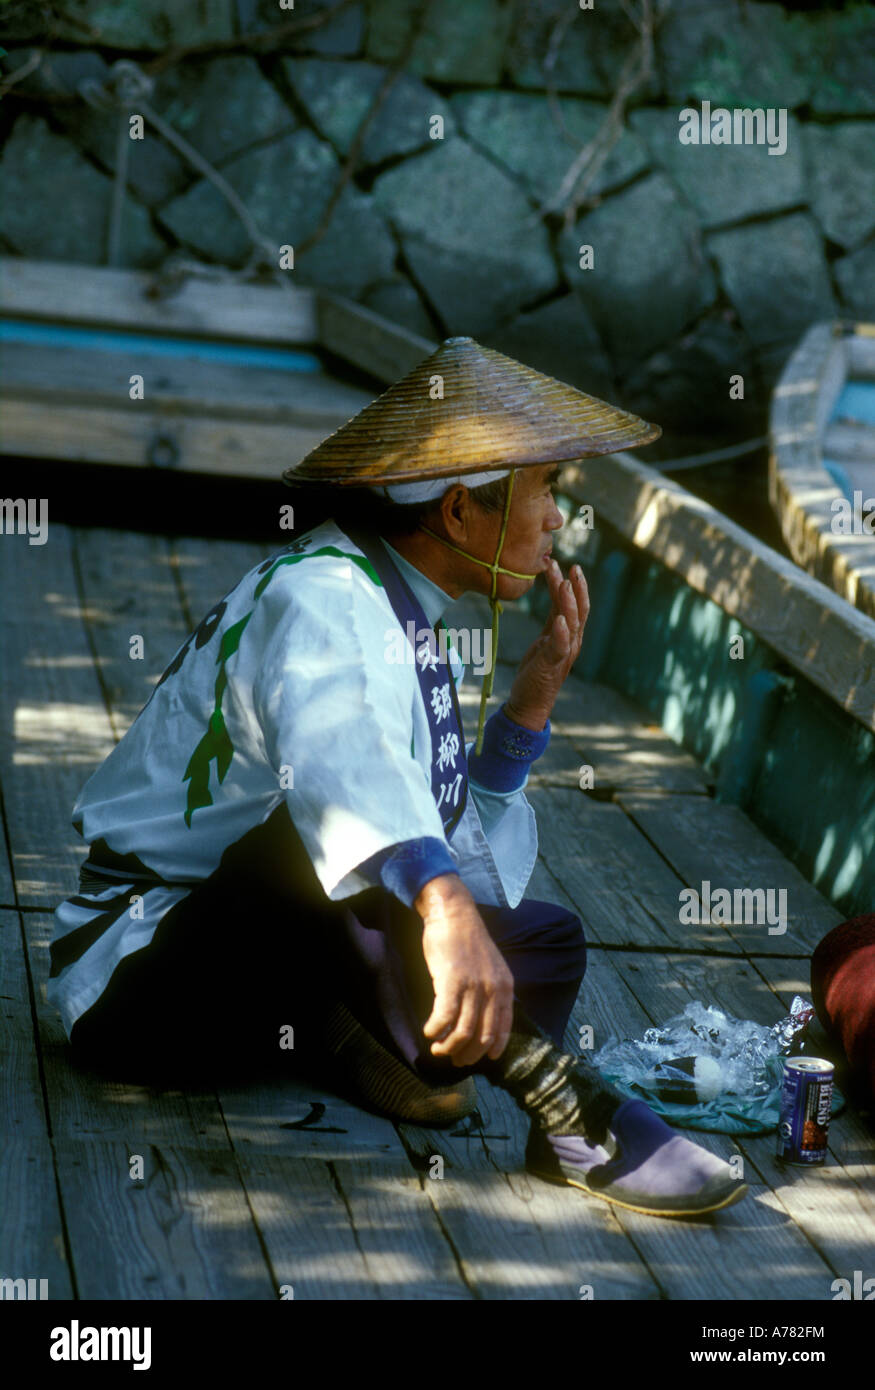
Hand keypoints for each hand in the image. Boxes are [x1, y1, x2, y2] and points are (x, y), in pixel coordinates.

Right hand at [416, 875, 513, 1066]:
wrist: (453, 914)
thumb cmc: (466, 940)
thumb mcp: (490, 966)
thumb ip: (490, 990)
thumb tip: (481, 1018)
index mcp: (505, 986)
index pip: (503, 1028)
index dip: (491, 1049)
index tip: (480, 1059)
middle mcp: (492, 989)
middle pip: (482, 1036)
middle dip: (467, 1054)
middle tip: (454, 1059)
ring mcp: (473, 986)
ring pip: (463, 1032)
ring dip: (448, 1047)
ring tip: (438, 1048)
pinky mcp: (451, 982)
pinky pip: (444, 1018)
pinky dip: (435, 1030)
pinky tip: (428, 1032)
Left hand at [505, 560, 588, 730]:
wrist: (530, 703)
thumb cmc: (536, 672)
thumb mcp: (545, 641)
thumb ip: (554, 622)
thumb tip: (555, 596)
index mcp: (568, 635)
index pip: (575, 606)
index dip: (573, 585)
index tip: (567, 565)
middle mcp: (571, 643)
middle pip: (580, 611)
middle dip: (578, 588)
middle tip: (573, 567)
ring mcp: (563, 654)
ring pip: (572, 624)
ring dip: (568, 604)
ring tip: (564, 584)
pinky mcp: (552, 666)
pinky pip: (560, 647)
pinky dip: (562, 632)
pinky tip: (560, 620)